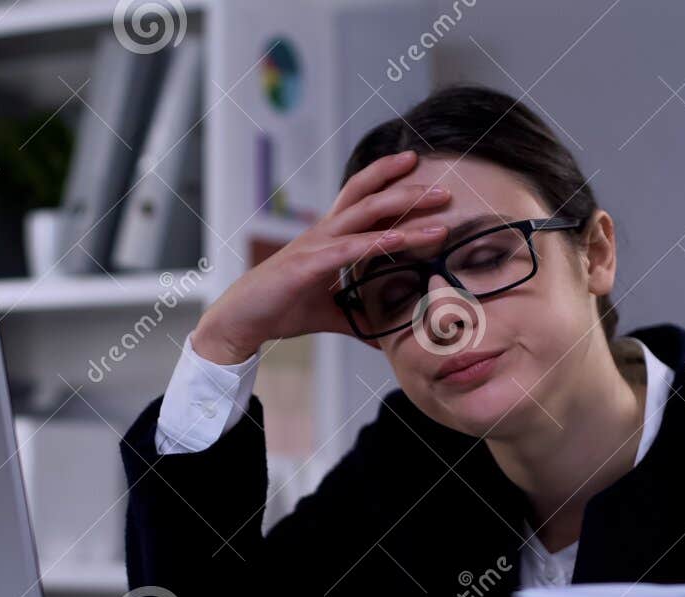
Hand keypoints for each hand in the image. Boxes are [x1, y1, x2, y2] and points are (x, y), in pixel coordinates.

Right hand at [190, 150, 449, 364]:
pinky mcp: (307, 265)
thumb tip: (383, 337)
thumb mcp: (327, 314)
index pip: (362, 198)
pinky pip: (349, 248)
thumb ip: (357, 318)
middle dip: (407, 186)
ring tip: (437, 203)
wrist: (240, 321)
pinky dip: (377, 242)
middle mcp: (324, 233)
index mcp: (328, 238)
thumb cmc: (279, 310)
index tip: (419, 170)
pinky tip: (401, 238)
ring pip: (365, 214)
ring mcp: (315, 245)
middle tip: (444, 186)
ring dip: (404, 205)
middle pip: (368, 195)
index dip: (388, 180)